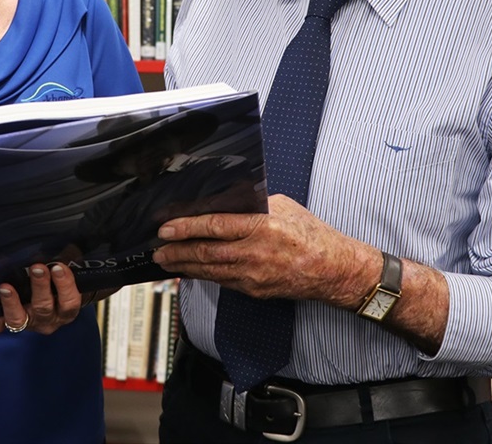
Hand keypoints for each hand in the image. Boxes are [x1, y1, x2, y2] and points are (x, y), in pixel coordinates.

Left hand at [0, 262, 85, 335]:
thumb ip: (69, 259)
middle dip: (40, 287)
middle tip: (37, 268)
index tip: (59, 267)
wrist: (56, 302)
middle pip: (44, 308)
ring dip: (11, 303)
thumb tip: (67, 238)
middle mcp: (48, 319)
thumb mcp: (69, 273)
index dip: (65, 285)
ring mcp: (29, 324)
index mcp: (65, 308)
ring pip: (20, 319)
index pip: (69, 301)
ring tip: (5, 287)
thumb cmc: (62, 282)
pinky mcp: (11, 324)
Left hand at [152, 194, 375, 307]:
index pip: (215, 226)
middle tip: (157, 250)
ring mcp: (253, 276)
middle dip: (177, 251)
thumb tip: (226, 200)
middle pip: (206, 253)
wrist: (333, 269)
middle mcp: (255, 253)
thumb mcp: (283, 206)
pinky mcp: (254, 291)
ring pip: (210, 271)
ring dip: (184, 267)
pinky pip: (222, 282)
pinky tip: (191, 271)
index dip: (187, 228)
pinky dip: (203, 275)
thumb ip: (253, 204)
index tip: (167, 228)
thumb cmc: (311, 234)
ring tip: (166, 262)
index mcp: (262, 227)